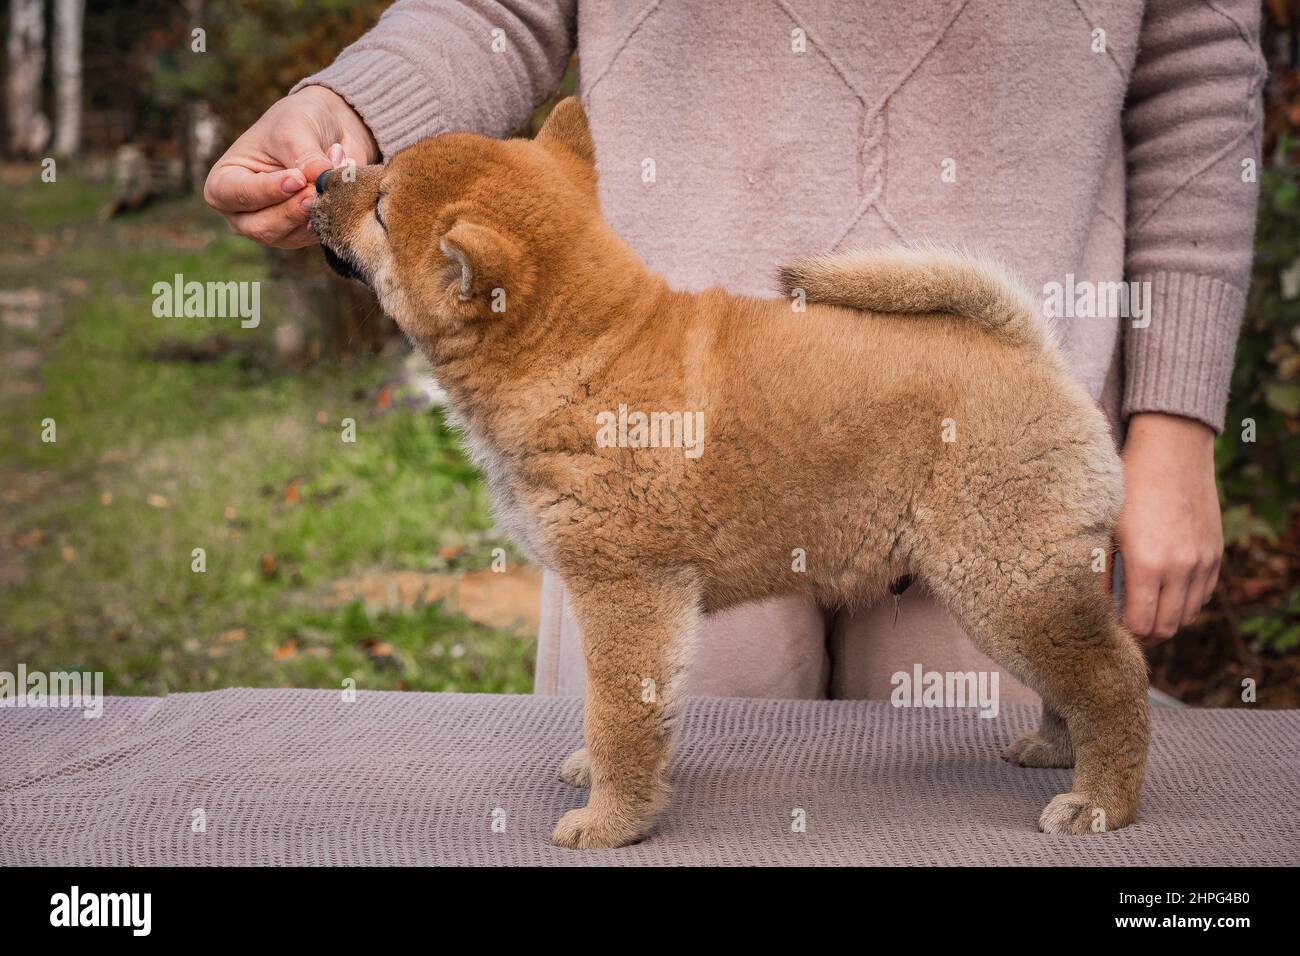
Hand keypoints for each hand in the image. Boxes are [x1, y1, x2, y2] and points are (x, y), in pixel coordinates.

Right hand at [203, 86, 378, 247]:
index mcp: (224, 183)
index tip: (297, 178)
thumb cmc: (295, 124)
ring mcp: (273, 228)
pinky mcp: (302, 235)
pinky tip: (342, 185)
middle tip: (316, 190)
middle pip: (262, 227)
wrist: (326, 130)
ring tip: (336, 170)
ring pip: (292, 236)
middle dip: (293, 210)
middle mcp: (243, 213)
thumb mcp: (295, 129)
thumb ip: (305, 157)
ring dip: (318, 208)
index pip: (239, 196)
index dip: (268, 191)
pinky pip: (317, 235)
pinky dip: (333, 212)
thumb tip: (319, 178)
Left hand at [1109, 412, 1222, 643]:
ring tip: (1143, 611)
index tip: (1109, 628)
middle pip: (1167, 628)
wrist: (1170, 449)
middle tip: (1125, 628)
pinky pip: (1204, 595)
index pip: (1141, 624)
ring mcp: (1202, 561)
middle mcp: (1180, 568)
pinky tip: (1165, 594)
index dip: (1124, 633)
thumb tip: (1087, 606)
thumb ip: (1096, 570)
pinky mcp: (1215, 552)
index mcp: (1147, 564)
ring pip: (1189, 615)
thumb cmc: (1126, 484)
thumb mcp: (1102, 526)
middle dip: (1145, 634)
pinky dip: (1186, 603)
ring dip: (1167, 620)